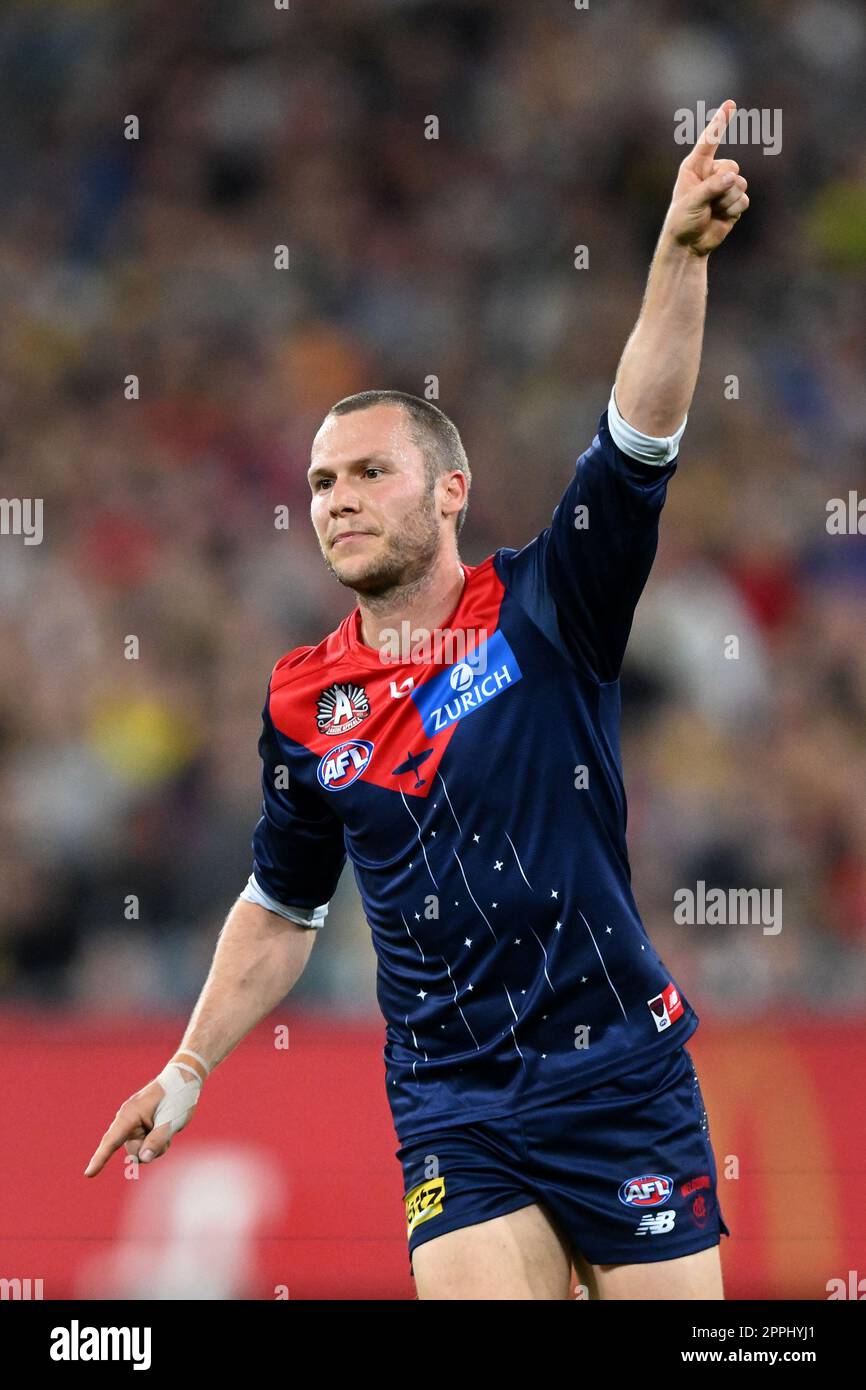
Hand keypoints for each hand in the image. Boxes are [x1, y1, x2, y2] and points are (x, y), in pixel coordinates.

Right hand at [83, 1062, 201, 1176]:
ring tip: (167, 1126)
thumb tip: (143, 1159)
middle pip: (133, 1151)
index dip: (100, 1158)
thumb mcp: (171, 1119)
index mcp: (130, 1114)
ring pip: (140, 1151)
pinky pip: (145, 1146)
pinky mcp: (138, 1128)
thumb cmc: (177, 1096)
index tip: (88, 1174)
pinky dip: (157, 1143)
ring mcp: (132, 1125)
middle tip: (167, 1132)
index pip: (112, 1140)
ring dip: (156, 1146)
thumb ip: (157, 1139)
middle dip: (151, 1149)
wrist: (184, 1080)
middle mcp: (126, 1120)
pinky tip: (165, 1128)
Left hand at [663, 99, 749, 256]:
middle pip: (732, 166)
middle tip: (708, 202)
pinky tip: (721, 217)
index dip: (720, 122)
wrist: (689, 246)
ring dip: (727, 201)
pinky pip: (744, 199)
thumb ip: (711, 187)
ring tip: (712, 211)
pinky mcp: (734, 202)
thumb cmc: (682, 221)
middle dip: (723, 185)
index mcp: (695, 166)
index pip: (710, 140)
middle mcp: (711, 172)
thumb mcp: (691, 202)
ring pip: (740, 184)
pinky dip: (733, 210)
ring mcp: (724, 186)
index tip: (730, 104)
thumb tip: (734, 177)